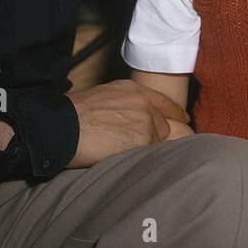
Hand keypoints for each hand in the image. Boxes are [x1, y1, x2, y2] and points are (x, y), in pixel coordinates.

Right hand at [66, 80, 190, 167]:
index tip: (185, 119)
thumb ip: (124, 105)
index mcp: (132, 89)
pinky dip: (137, 157)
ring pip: (155, 142)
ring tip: (117, 149)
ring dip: (142, 148)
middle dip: (151, 137)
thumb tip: (131, 120)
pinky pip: (148, 154)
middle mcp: (143, 101)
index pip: (163, 101)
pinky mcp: (143, 138)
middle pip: (162, 126)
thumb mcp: (103, 98)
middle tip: (129, 144)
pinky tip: (117, 154)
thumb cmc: (73, 116)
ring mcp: (145, 119)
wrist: (62, 127)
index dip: (175, 112)